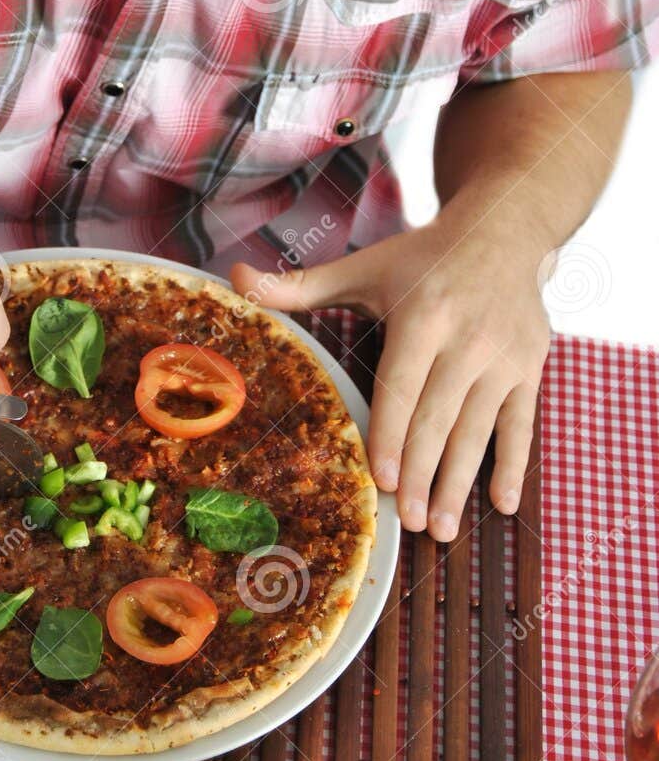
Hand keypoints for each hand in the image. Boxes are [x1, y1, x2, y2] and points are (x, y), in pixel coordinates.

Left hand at [230, 214, 551, 539]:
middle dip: (424, 474)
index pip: (404, 385)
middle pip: (440, 417)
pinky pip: (522, 424)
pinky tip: (502, 505)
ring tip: (441, 529)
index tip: (383, 479)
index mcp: (422, 315)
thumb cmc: (421, 258)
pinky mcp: (530, 367)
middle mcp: (466, 338)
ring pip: (479, 429)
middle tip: (409, 524)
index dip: (394, 432)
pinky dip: (515, 465)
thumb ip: (300, 285)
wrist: (503, 232)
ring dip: (461, 482)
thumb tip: (231, 277)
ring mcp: (503, 356)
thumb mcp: (363, 268)